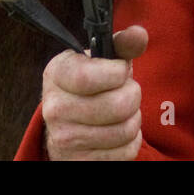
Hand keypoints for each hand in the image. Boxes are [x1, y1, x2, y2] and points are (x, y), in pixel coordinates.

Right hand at [41, 25, 148, 159]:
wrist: (70, 123)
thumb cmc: (91, 84)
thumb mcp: (102, 60)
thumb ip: (122, 45)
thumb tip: (139, 34)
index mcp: (57, 74)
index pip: (89, 77)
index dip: (117, 73)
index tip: (121, 70)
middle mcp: (54, 107)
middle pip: (117, 105)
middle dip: (132, 95)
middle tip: (125, 92)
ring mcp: (64, 138)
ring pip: (124, 130)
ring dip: (133, 119)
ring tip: (122, 112)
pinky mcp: (79, 161)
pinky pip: (125, 151)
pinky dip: (131, 141)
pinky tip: (117, 131)